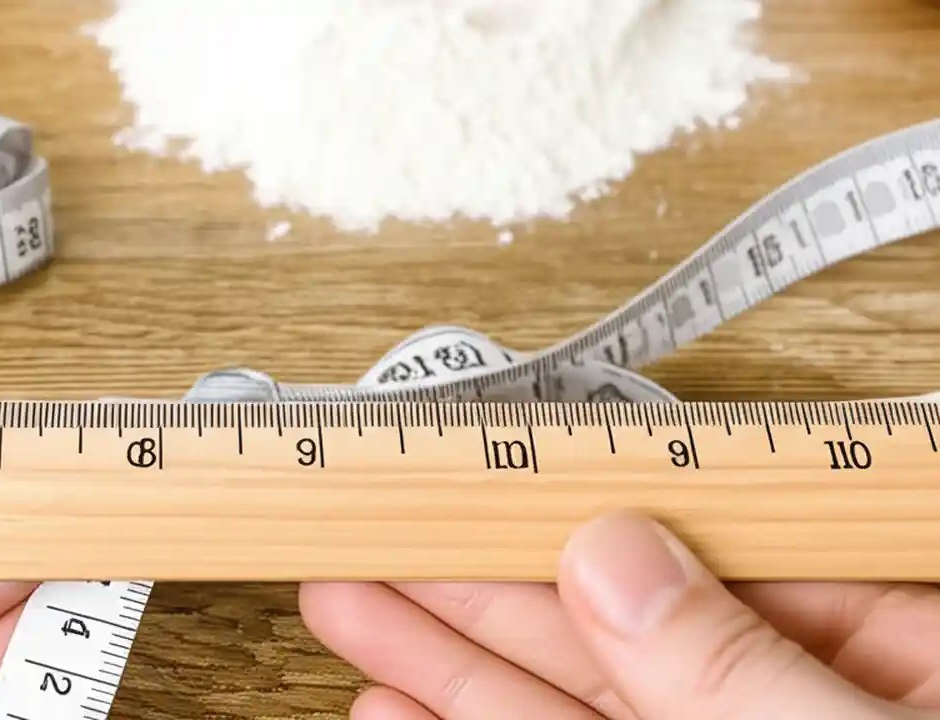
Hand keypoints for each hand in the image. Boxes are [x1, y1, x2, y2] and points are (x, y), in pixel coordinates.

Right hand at [301, 510, 939, 718]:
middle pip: (620, 630)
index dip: (588, 514)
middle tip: (376, 545)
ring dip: (451, 668)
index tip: (487, 488)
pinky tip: (403, 715)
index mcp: (907, 669)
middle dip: (480, 589)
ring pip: (572, 714)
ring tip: (356, 615)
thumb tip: (621, 560)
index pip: (726, 556)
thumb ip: (743, 674)